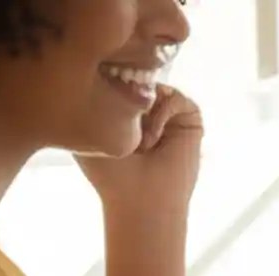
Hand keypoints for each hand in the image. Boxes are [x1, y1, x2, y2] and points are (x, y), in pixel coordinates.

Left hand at [76, 84, 204, 220]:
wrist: (141, 200)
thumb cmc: (112, 174)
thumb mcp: (88, 131)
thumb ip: (91, 99)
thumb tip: (107, 72)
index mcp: (124, 112)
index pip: (118, 78)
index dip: (109, 81)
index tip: (99, 97)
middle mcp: (148, 110)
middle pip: (139, 77)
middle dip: (127, 91)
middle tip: (119, 117)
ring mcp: (170, 114)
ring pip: (157, 86)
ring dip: (144, 108)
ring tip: (137, 138)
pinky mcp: (190, 120)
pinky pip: (176, 97)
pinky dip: (162, 113)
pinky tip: (153, 139)